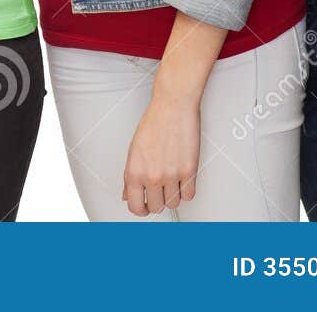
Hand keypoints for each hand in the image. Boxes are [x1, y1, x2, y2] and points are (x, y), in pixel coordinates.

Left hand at [123, 89, 200, 215]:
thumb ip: (131, 175)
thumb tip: (128, 194)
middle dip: (157, 201)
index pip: (135, 206)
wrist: (173, 106)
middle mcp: (152, 176)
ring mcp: (171, 175)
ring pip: (173, 203)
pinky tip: (182, 179)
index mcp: (134, 171)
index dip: (140, 209)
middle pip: (156, 207)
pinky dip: (186, 190)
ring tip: (171, 180)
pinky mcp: (189, 171)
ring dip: (172, 195)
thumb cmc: (154, 123)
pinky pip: (189, 195)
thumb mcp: (134, 149)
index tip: (144, 206)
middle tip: (159, 191)